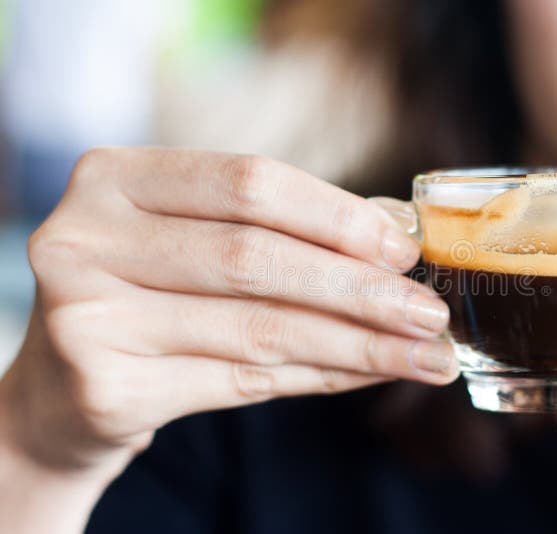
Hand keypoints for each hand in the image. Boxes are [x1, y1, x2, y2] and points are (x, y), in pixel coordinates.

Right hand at [0, 147, 455, 479]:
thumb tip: (396, 226)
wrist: (60, 390)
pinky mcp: (104, 388)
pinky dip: (319, 377)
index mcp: (116, 178)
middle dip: (359, 289)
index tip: (404, 248)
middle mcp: (87, 237)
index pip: (249, 182)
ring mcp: (86, 315)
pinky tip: (368, 374)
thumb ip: (285, 231)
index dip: (337, 214)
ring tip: (423, 355)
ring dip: (356, 344)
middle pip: (256, 257)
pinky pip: (242, 381)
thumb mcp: (199, 244)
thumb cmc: (146, 298)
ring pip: (258, 328)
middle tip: (428, 312)